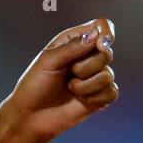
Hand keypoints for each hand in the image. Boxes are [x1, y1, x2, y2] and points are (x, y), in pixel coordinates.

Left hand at [2, 17, 117, 142]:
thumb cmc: (34, 85)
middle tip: (69, 73)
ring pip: (108, 75)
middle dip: (86, 67)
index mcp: (75, 41)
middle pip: (107, 52)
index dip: (106, 33)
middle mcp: (88, 56)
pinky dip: (94, 97)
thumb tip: (96, 36)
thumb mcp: (48, 60)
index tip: (100, 44)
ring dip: (85, 86)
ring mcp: (95, 76)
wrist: (31, 116)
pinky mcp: (100, 96)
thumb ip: (72, 46)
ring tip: (70, 88)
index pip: (102, 26)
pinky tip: (80, 100)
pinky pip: (112, 92)